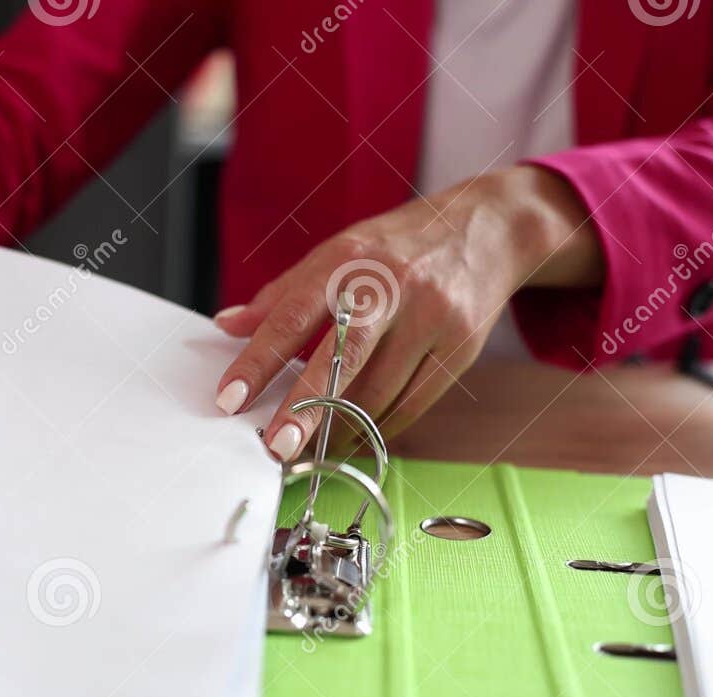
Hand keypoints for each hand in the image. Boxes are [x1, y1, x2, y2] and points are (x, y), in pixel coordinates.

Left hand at [212, 165, 599, 454]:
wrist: (486, 231)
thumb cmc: (397, 248)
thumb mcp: (337, 253)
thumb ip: (282, 294)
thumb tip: (226, 325)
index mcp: (346, 261)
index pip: (292, 315)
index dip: (258, 360)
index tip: (229, 398)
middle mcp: (388, 286)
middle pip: (343, 356)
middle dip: (307, 407)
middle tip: (278, 446)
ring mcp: (429, 316)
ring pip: (380, 389)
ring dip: (342, 427)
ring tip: (312, 450)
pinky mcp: (460, 346)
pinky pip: (413, 403)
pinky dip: (380, 428)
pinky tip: (356, 439)